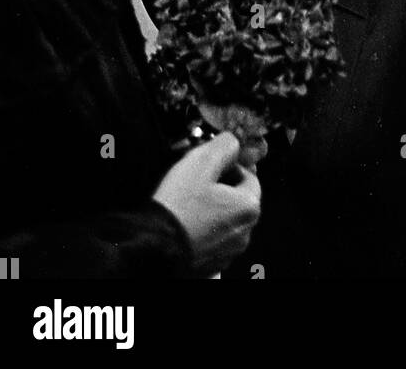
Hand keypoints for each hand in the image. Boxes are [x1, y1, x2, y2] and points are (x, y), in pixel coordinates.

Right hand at [152, 131, 261, 277]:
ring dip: (213, 210)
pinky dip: (204, 230)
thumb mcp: (201, 162)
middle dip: (222, 188)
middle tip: (198, 182)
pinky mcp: (212, 263)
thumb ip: (224, 146)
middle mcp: (245, 232)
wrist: (155, 246)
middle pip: (239, 200)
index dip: (230, 166)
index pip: (249, 176)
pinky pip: (213, 239)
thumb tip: (233, 142)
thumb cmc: (179, 206)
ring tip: (189, 203)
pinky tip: (186, 223)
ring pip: (226, 220)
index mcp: (249, 207)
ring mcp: (229, 251)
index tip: (211, 166)